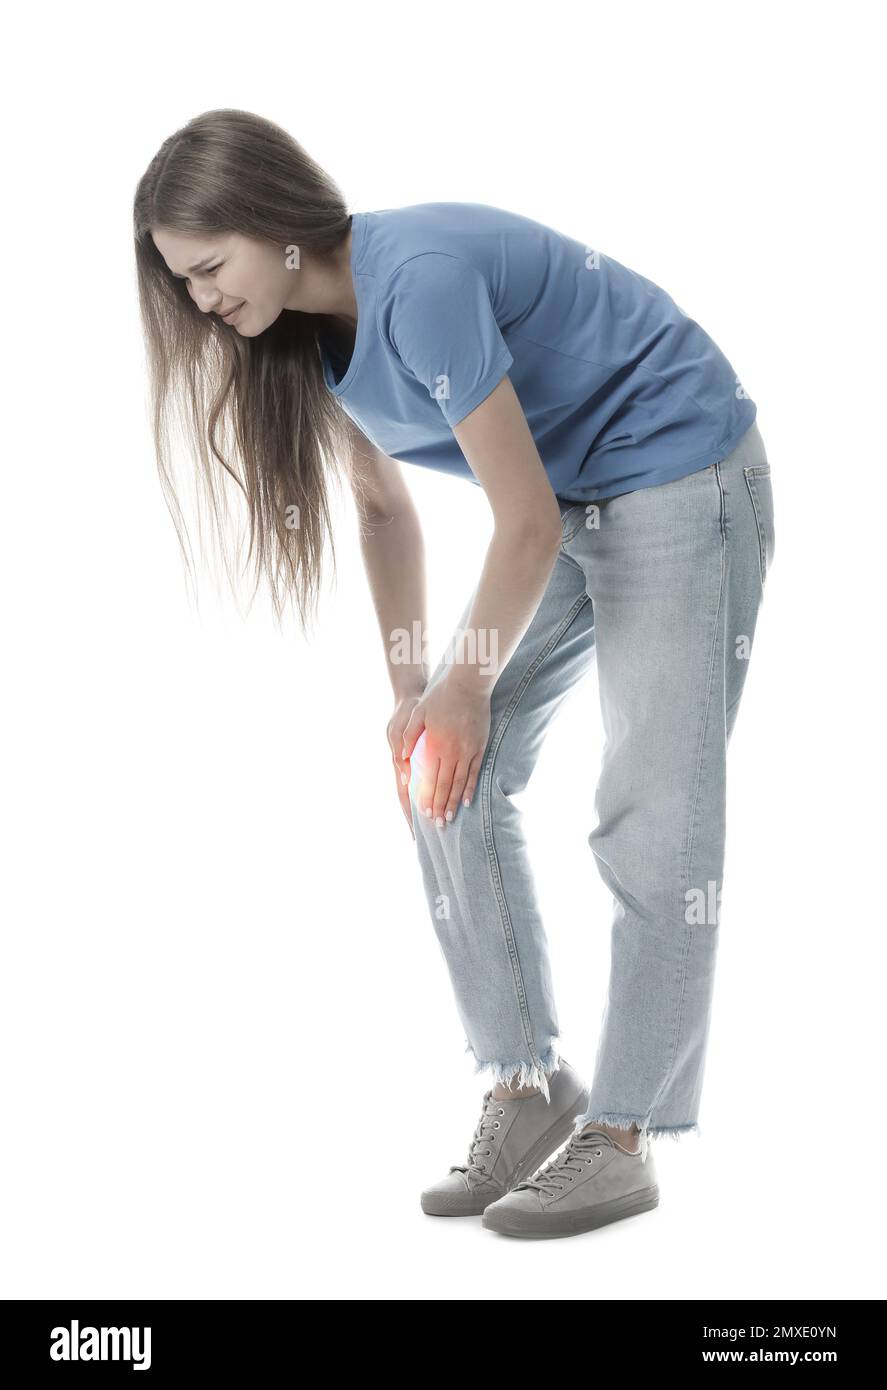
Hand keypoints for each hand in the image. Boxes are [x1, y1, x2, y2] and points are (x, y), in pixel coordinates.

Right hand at [387, 688, 425, 839]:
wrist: (411, 696)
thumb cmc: (405, 712)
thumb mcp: (399, 727)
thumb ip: (401, 746)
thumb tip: (403, 767)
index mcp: (400, 763)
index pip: (404, 795)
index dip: (409, 813)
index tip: (414, 831)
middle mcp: (405, 768)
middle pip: (410, 799)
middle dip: (416, 818)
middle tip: (422, 838)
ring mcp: (411, 764)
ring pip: (418, 792)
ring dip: (424, 808)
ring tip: (432, 825)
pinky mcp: (419, 758)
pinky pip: (426, 779)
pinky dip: (431, 792)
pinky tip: (438, 801)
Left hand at [401, 674, 490, 825]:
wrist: (468, 684)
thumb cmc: (440, 697)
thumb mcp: (418, 713)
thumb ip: (409, 736)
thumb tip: (402, 758)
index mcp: (436, 745)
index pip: (430, 779)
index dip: (427, 798)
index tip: (424, 813)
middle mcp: (453, 751)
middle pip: (446, 785)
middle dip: (440, 806)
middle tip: (438, 824)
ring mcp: (468, 750)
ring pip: (461, 783)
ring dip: (454, 802)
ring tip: (450, 818)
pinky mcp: (479, 746)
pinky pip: (475, 772)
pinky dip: (470, 788)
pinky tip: (466, 800)